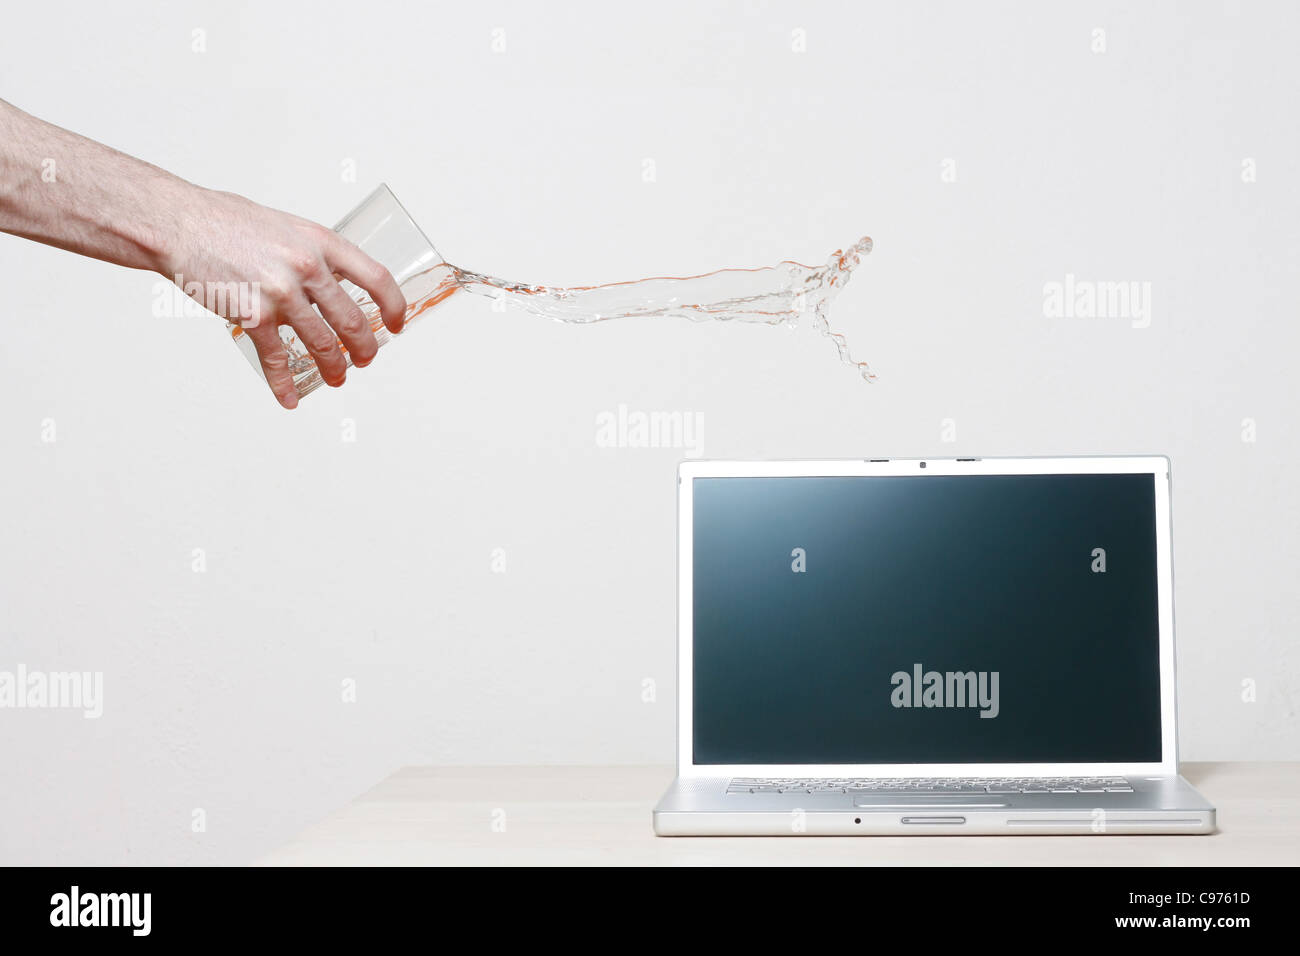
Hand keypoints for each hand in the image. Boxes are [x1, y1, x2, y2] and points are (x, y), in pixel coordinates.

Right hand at [160, 186, 405, 407]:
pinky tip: (290, 398)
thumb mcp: (286, 226)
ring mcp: (281, 294)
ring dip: (334, 367)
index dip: (393, 305)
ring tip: (337, 377)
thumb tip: (332, 279)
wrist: (180, 223)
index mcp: (321, 242)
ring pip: (321, 344)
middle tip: (365, 359)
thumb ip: (311, 253)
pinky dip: (284, 383)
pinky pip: (277, 358)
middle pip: (352, 320)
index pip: (376, 278)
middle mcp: (306, 268)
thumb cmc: (226, 220)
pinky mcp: (253, 316)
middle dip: (364, 347)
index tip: (397, 323)